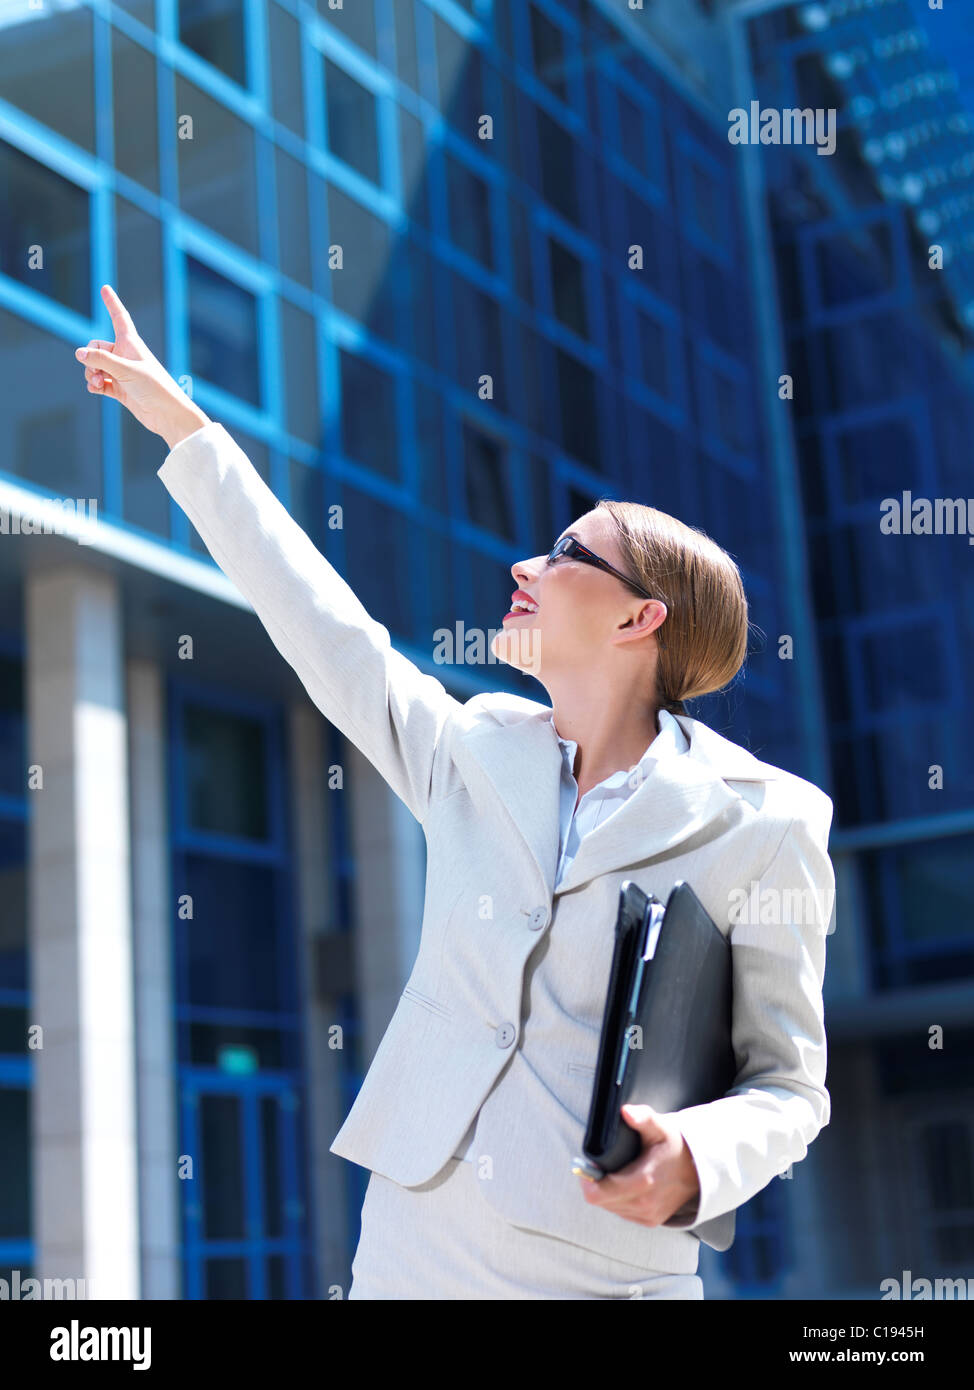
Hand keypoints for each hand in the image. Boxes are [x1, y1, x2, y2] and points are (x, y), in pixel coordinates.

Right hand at [75, 284, 209, 448]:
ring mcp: (122, 373)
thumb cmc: (155, 388)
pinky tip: (97, 389)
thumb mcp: (126, 370)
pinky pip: (99, 383)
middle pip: (96, 348)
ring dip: (91, 374)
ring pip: (95, 366)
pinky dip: (95, 386)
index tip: (104, 288)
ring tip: (98, 383)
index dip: (111, 303)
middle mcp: (125, 356)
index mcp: (131, 344)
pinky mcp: (120, 390)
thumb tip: (79, 353)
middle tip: (96, 370)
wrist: (168, 415)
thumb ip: (102, 360)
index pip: (119, 317)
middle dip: (90, 358)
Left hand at [578, 1104, 700, 1227]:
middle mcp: (645, 1204)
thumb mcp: (660, 1127)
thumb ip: (643, 1118)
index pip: (598, 1194)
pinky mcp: (650, 1220)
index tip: (590, 1164)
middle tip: (601, 1165)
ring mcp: (648, 1215)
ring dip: (607, 1193)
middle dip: (596, 1183)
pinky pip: (623, 1213)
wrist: (699, 1169)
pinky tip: (625, 1185)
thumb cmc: (676, 1146)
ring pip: (611, 1208)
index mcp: (643, 1181)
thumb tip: (627, 1112)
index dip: (587, 1179)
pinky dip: (619, 1200)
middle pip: (601, 1201)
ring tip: (615, 1173)